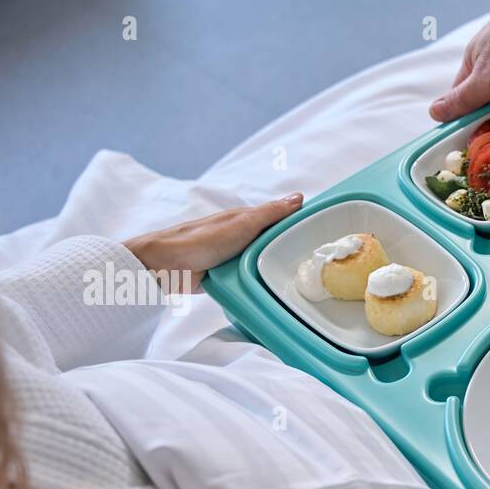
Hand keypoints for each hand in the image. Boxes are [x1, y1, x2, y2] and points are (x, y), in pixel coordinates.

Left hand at [123, 193, 302, 291]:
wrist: (165, 267)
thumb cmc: (199, 240)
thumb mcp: (241, 224)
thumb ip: (270, 213)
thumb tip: (299, 197)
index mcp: (247, 221)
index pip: (282, 221)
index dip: (301, 226)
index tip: (325, 236)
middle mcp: (243, 238)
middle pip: (276, 245)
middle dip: (292, 254)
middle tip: (320, 267)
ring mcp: (235, 258)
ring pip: (264, 264)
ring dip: (275, 272)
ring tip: (300, 283)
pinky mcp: (227, 277)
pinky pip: (251, 280)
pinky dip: (258, 284)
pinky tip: (272, 291)